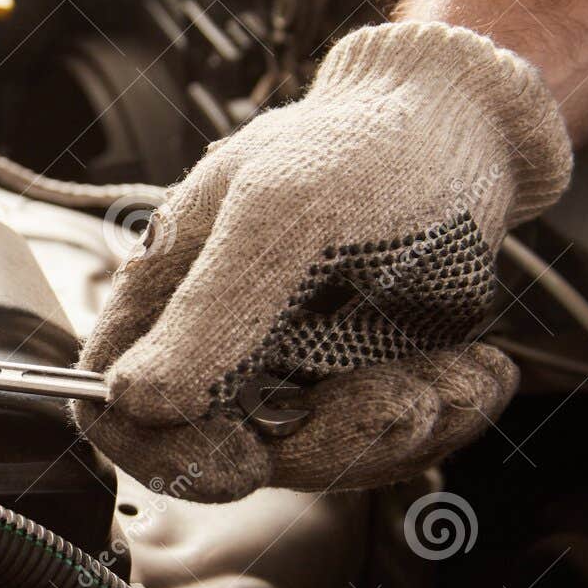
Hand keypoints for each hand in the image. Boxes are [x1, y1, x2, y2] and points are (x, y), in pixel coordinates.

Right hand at [74, 22, 571, 500]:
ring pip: (319, 459)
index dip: (162, 452)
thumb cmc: (368, 146)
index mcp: (169, 294)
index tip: (243, 457)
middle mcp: (221, 343)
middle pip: (233, 455)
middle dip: (328, 442)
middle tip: (398, 395)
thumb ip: (210, 313)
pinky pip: (388, 445)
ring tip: (452, 371)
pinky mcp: (359, 381)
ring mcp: (291, 368)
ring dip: (402, 427)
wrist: (473, 129)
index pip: (114, 405)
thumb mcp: (285, 218)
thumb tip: (134, 401)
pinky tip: (473, 368)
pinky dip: (440, 417)